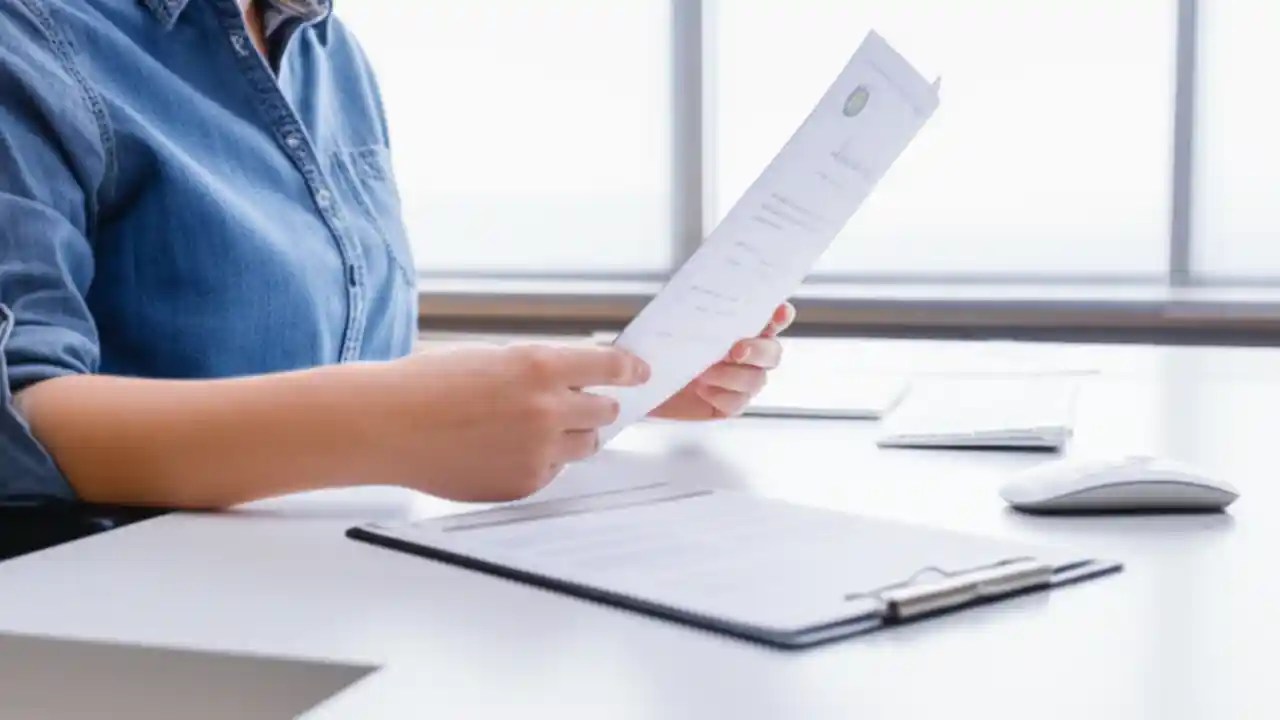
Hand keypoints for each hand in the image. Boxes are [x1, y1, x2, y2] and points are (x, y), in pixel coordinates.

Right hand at [371, 344, 649, 501]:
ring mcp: (539, 451)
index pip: (610, 367)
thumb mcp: (493, 356)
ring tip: (534, 428)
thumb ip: (540, 370)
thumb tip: (576, 381)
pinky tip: (503, 450)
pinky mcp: (524, 483)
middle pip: (604, 410)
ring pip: (585, 445)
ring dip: (573, 435)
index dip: (630, 370)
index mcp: (540, 366)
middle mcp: (548, 409)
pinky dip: (541, 461)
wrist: (387, 424)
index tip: (641, 373)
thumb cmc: (429, 384)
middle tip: (581, 403)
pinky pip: (553, 472)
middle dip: (596, 405)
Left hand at [651, 302, 795, 419]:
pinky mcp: (728, 404)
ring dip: (732, 376)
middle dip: (758, 350)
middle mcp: (747, 353)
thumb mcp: (666, 325)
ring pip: (757, 380)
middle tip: (735, 350)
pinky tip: (702, 390)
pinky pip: (738, 403)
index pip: (771, 318)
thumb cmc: (657, 345)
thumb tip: (681, 326)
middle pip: (773, 353)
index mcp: (739, 326)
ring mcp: (740, 380)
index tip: (780, 312)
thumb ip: (685, 318)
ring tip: (704, 373)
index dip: (780, 315)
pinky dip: (722, 396)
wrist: (639, 381)